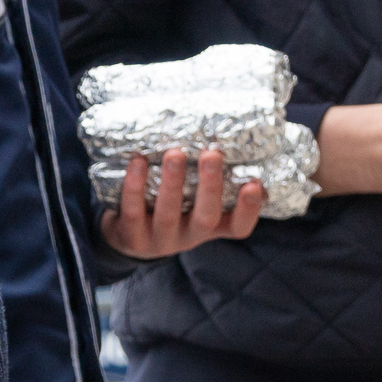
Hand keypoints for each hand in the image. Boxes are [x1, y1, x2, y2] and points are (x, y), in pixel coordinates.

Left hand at [101, 148, 264, 257]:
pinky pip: (133, 211)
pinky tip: (138, 161)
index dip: (249, 210)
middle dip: (210, 187)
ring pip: (169, 215)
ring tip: (175, 154)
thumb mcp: (194, 202)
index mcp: (210, 227)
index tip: (254, 184)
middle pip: (206, 219)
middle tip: (212, 154)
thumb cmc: (169, 209)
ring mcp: (161, 239)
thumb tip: (233, 141)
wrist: (127, 239)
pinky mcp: (132, 236)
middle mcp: (189, 236)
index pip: (238, 227)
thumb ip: (209, 179)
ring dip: (172, 183)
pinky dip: (134, 186)